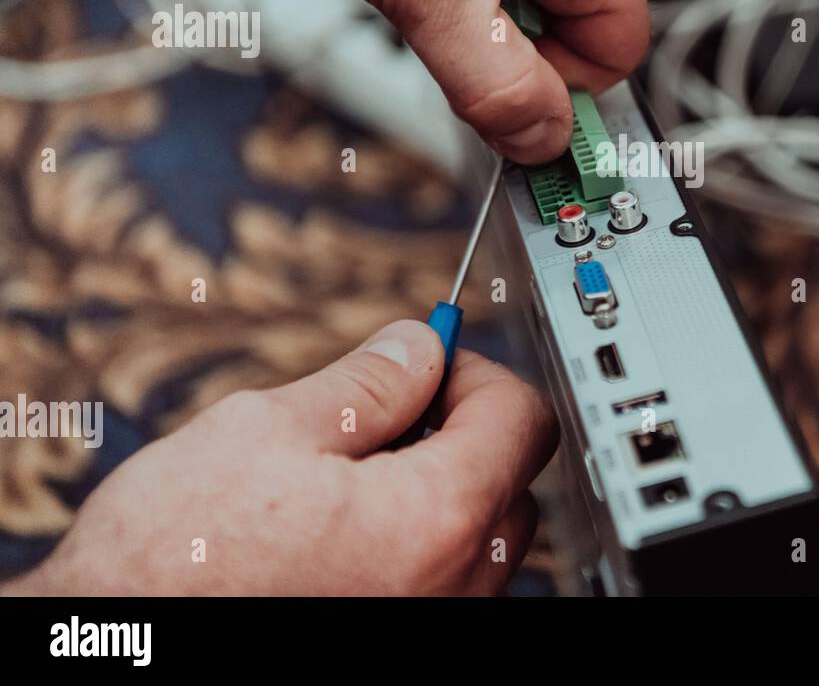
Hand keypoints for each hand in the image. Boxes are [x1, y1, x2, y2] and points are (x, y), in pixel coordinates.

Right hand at [4, 320, 557, 594]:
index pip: (523, 419)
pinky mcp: (406, 648)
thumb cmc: (169, 563)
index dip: (475, 373)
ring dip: (435, 493)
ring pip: (477, 540)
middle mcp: (455, 588)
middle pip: (510, 480)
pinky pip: (441, 585)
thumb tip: (421, 345)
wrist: (116, 652)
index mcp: (436, 520)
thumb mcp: (265, 431)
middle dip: (459, 432)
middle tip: (380, 416)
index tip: (430, 364)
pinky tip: (337, 538)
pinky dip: (412, 548)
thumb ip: (368, 383)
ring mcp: (434, 627)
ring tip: (343, 483)